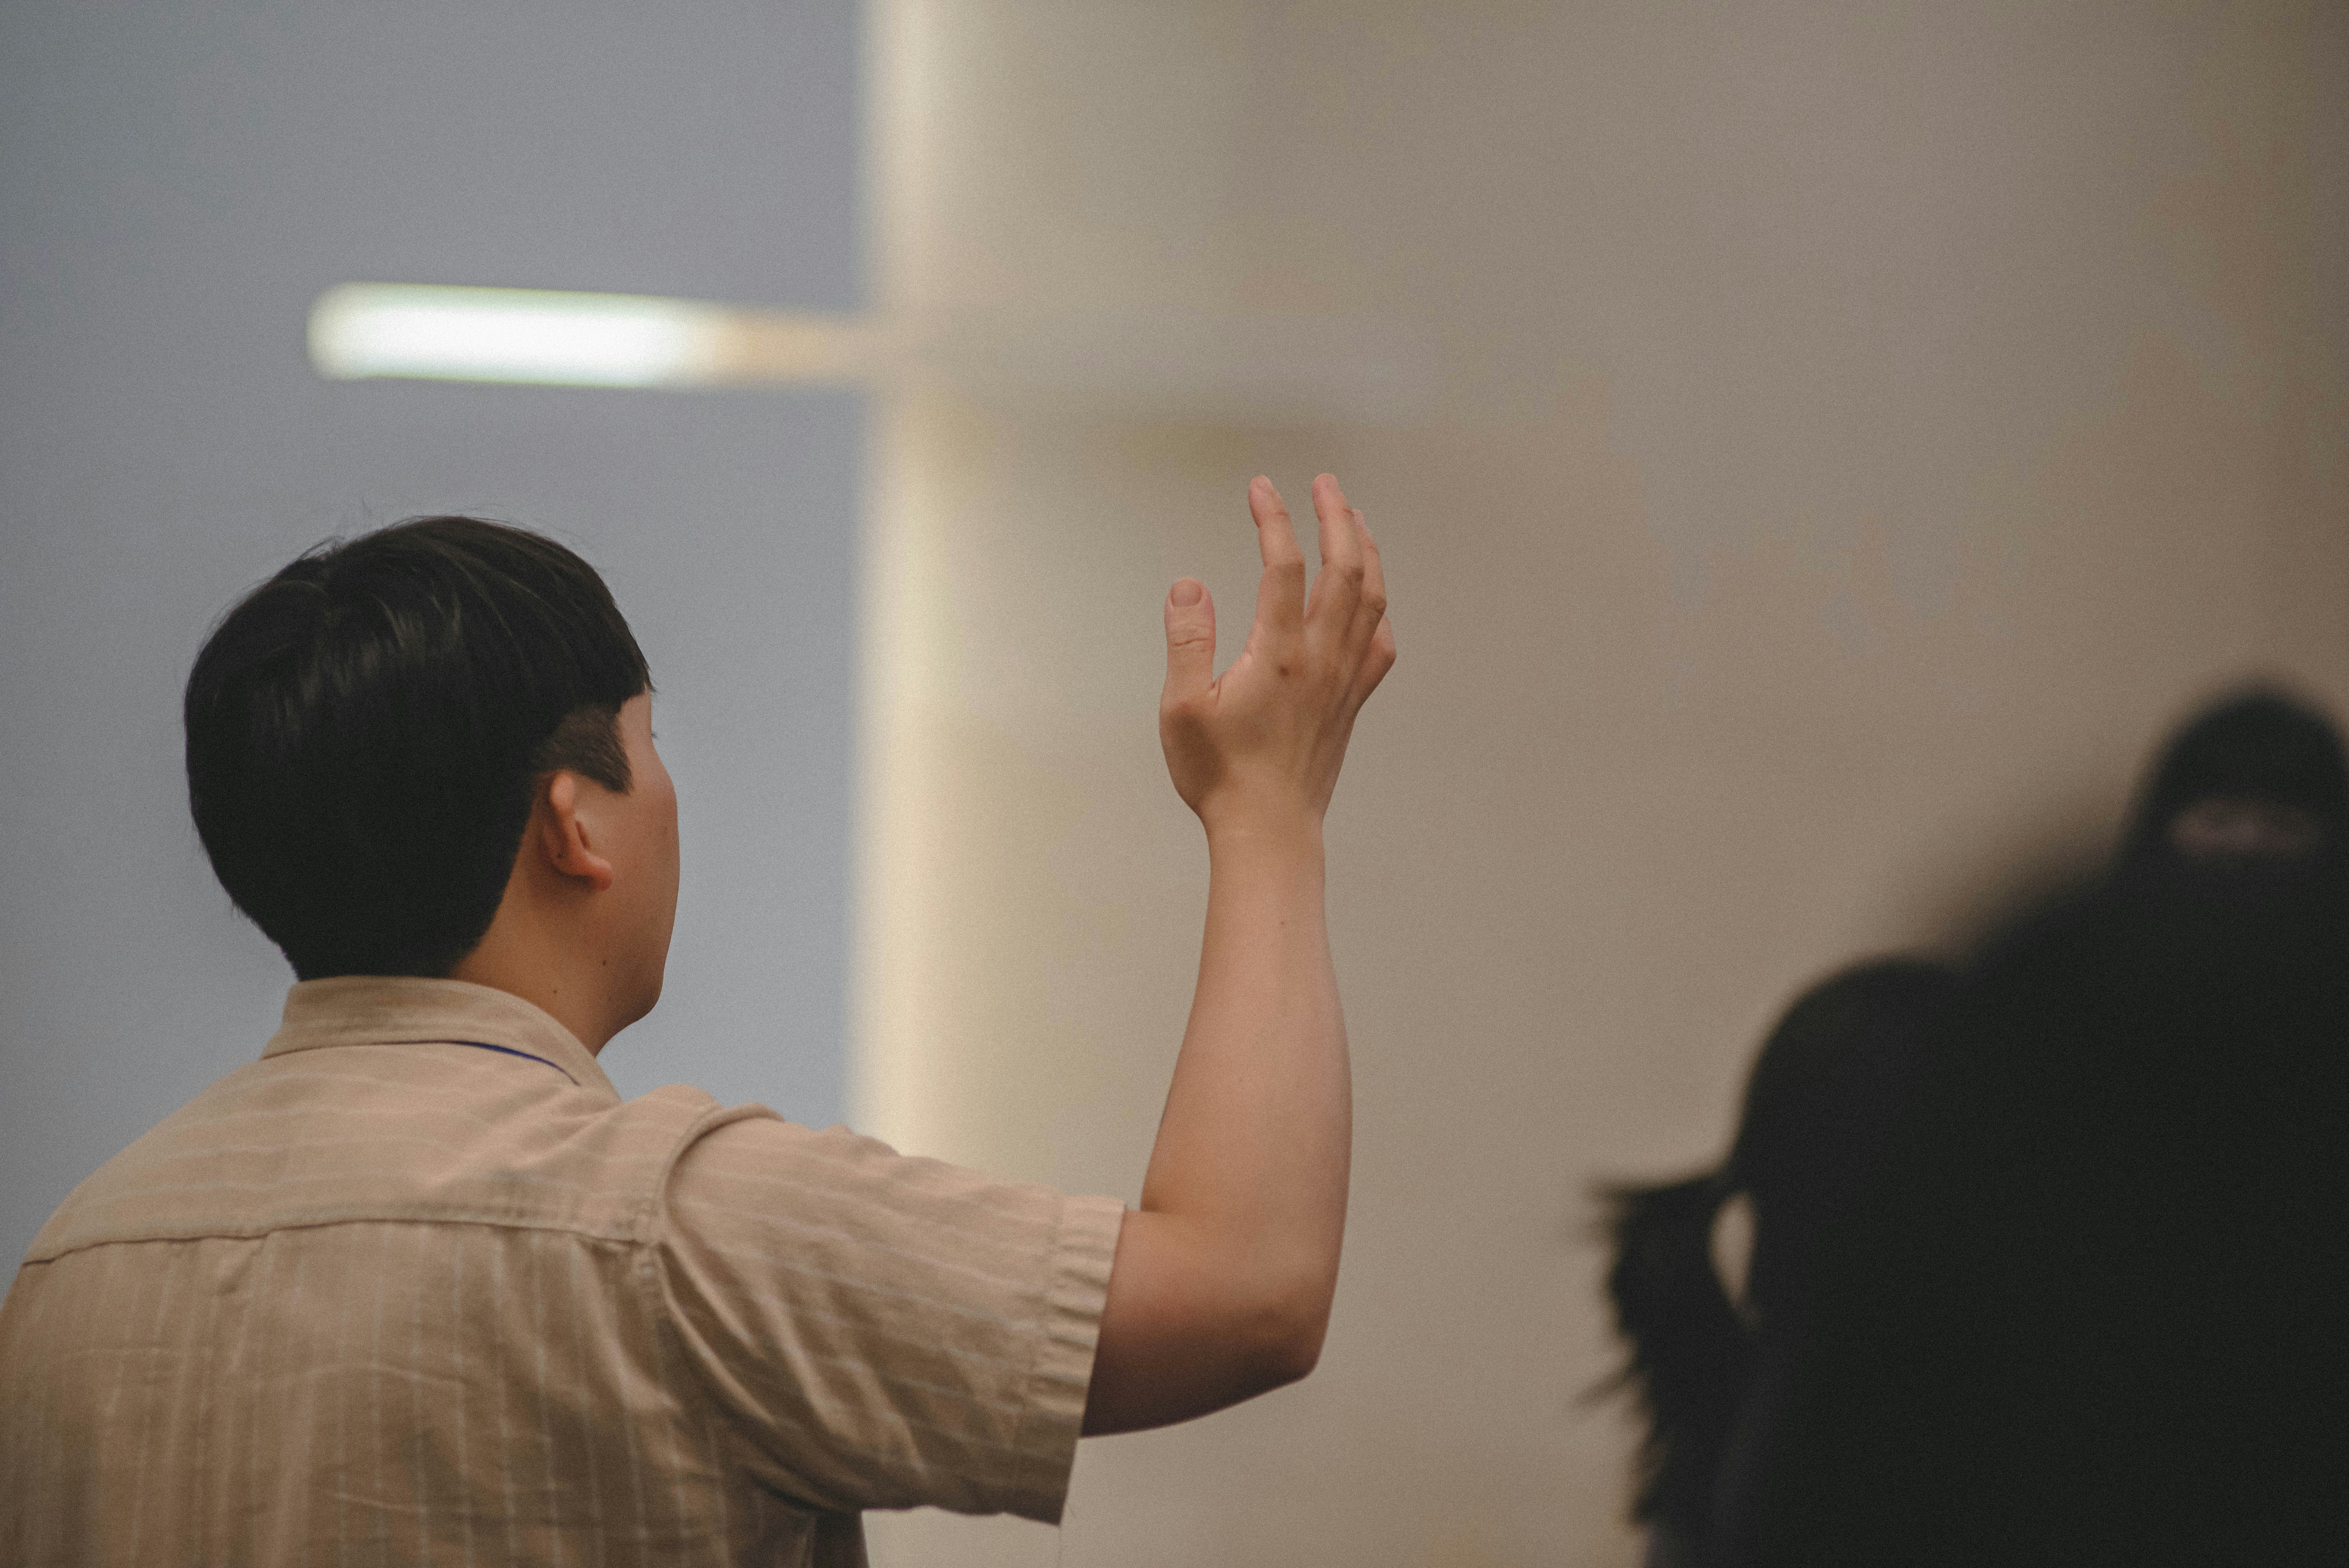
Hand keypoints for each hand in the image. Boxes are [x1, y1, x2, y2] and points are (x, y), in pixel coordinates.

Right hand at [1159, 474, 1394, 834]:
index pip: (1285, 566)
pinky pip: (1380, 647)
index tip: (1261, 488)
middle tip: (1325, 485)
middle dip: (1337, 517)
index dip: (1275, 519)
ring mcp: (1344, 680)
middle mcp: (1321, 659)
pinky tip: (1372, 603)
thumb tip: (1190, 586)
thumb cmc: (1221, 776)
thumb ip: (1187, 641)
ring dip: (1367, 552)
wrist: (1269, 832)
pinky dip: (1380, 613)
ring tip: (1354, 521)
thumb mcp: (1182, 708)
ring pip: (1372, 599)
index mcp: (1279, 654)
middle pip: (1345, 568)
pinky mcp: (1351, 703)